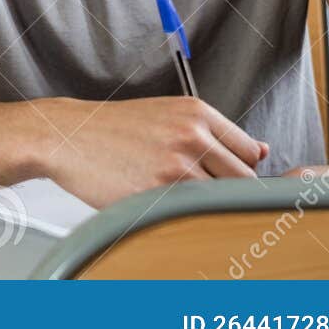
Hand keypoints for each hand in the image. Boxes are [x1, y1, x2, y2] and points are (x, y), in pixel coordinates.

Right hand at [37, 96, 268, 207]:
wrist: (67, 136)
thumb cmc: (114, 129)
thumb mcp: (167, 115)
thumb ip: (213, 133)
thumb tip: (261, 151)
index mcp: (196, 112)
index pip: (249, 151)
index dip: (238, 170)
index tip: (223, 178)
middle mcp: (191, 135)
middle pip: (243, 179)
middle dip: (226, 191)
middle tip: (196, 191)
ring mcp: (176, 165)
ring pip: (220, 201)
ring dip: (204, 206)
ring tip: (175, 197)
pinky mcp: (158, 193)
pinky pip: (191, 215)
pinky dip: (183, 216)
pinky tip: (161, 204)